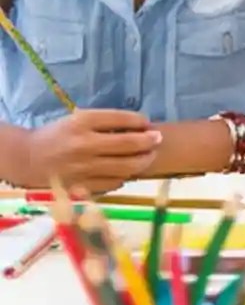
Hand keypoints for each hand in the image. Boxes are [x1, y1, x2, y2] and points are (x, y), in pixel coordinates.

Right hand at [14, 110, 160, 192]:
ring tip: (150, 155)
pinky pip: (113, 182)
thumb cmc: (58, 135)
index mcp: (81, 123)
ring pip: (125, 166)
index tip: (147, 123)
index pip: (120, 119)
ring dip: (143, 160)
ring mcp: (83, 167)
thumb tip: (140, 126)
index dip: (139, 121)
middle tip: (158, 139)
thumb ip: (105, 122)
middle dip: (149, 141)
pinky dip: (125, 176)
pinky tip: (129, 170)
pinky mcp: (82, 185)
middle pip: (128, 144)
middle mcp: (83, 145)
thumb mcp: (77, 120)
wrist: (28, 158)